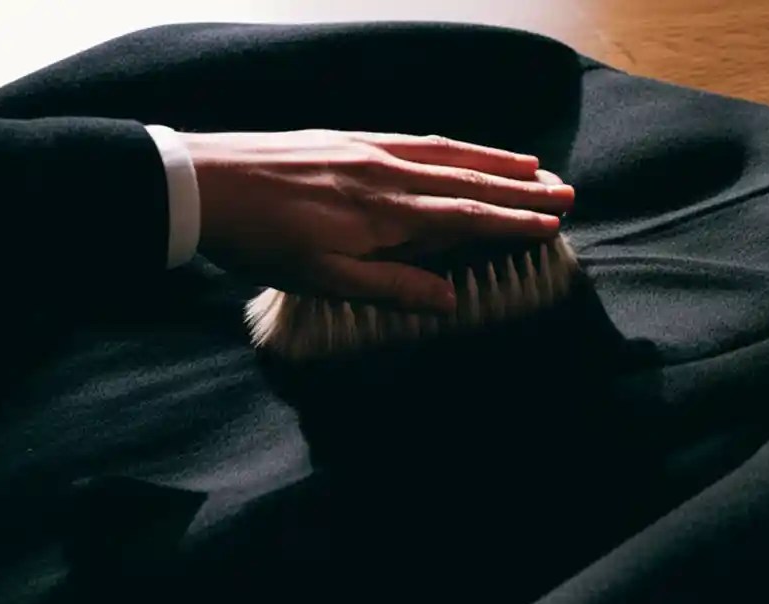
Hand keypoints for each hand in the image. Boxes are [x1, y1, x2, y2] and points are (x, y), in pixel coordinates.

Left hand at [180, 130, 574, 312]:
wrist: (203, 183)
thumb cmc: (260, 241)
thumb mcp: (323, 280)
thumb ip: (391, 287)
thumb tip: (448, 302)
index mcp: (386, 213)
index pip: (467, 216)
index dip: (513, 222)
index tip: (554, 224)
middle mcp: (386, 172)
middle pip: (468, 179)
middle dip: (521, 188)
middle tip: (566, 190)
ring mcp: (368, 149)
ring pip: (446, 152)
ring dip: (493, 159)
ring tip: (531, 164)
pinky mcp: (346, 137)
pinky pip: (414, 138)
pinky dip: (450, 144)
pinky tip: (460, 148)